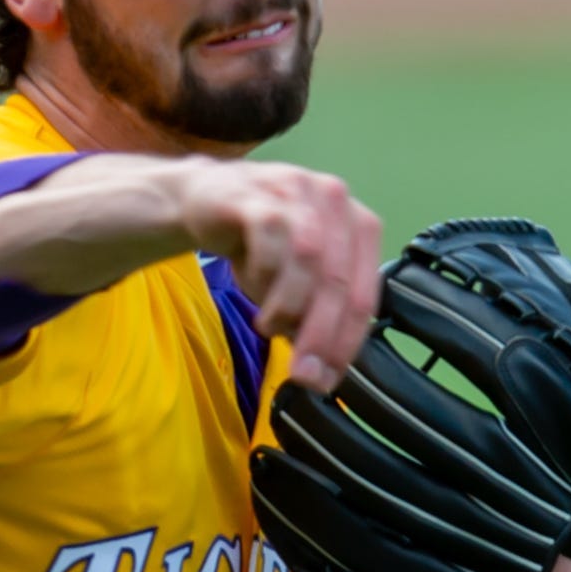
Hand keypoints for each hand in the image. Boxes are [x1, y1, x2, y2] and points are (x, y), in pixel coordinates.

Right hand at [173, 159, 383, 391]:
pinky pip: (268, 237)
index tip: (326, 380)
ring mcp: (298, 191)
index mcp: (359, 226)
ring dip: (288, 305)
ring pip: (308, 258)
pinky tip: (250, 287)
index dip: (346, 343)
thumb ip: (315, 316)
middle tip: (301, 373)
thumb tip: (321, 371)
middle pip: (338, 281)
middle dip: (320, 336)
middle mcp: (336, 202)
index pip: (364, 294)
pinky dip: (262, 274)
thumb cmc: (262, 243)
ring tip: (267, 325)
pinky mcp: (257, 193)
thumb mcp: (297, 283)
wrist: (207, 199)